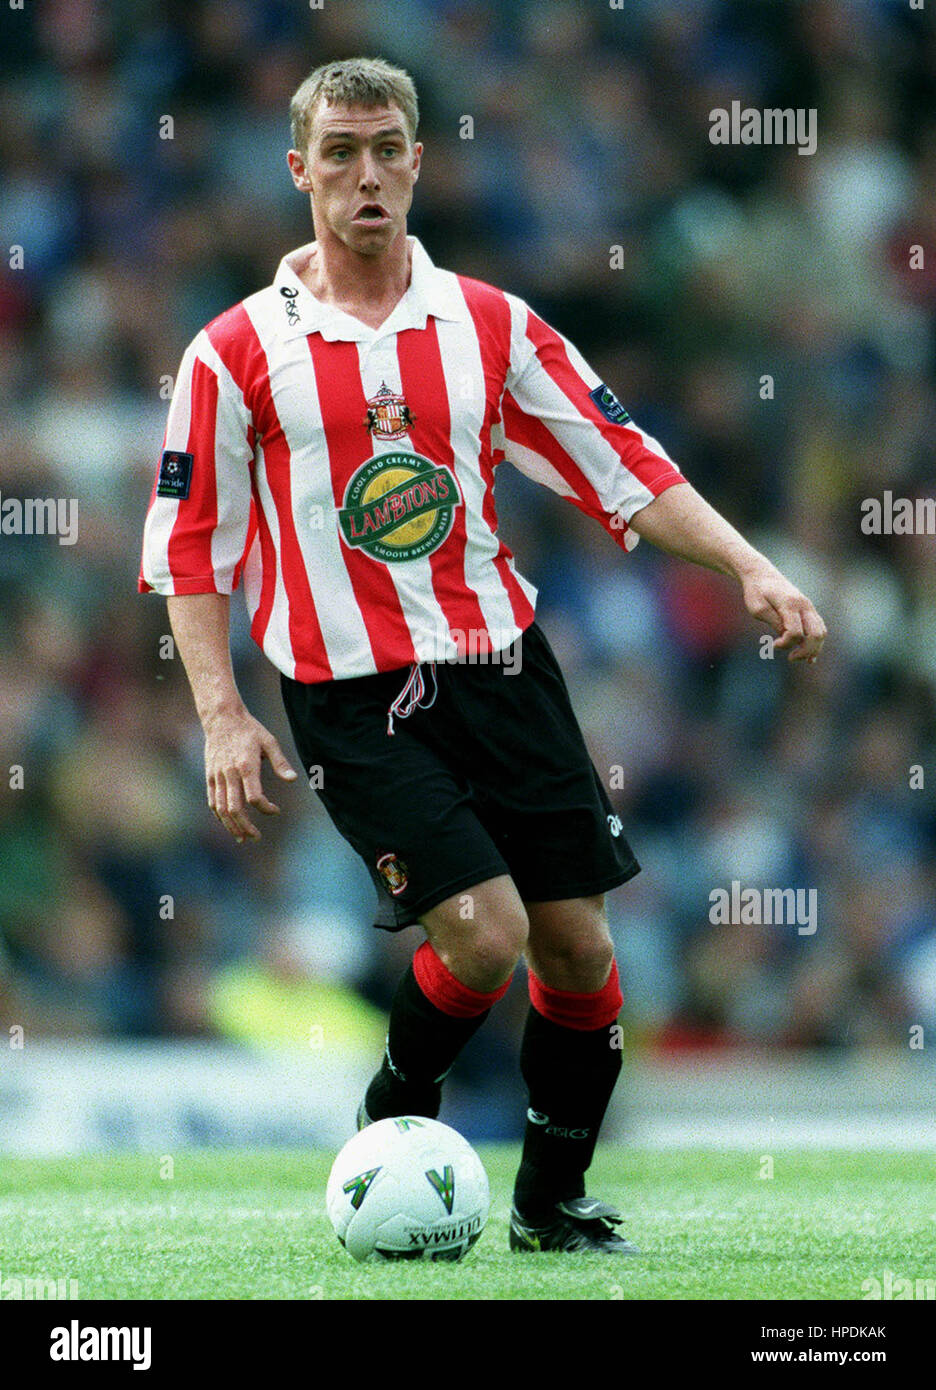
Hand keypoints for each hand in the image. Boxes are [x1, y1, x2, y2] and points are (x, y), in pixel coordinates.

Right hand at [203, 705, 297, 842]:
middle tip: (256, 838)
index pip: (254, 797)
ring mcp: (217, 776)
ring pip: (221, 809)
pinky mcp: (210, 777)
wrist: (221, 718)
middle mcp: (229, 773)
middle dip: (246, 827)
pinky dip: (220, 816)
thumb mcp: (269, 742)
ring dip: (231, 826)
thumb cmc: (249, 730)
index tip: (276, 810)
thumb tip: (293, 779)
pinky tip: (229, 824)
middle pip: (234, 808)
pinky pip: (212, 801)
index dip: (266, 808)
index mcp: (246, 766)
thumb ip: (280, 762)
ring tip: (243, 838)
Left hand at [739, 562, 826, 662]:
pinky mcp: (809, 609)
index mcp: (790, 604)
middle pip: (815, 634)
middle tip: (791, 658)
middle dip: (805, 651)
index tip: (772, 644)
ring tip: (800, 659)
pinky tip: (809, 654)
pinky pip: (819, 628)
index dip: (785, 644)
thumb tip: (787, 636)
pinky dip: (816, 642)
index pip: (795, 632)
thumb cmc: (756, 591)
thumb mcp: (757, 608)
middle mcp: (804, 605)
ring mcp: (809, 607)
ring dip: (813, 649)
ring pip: (821, 632)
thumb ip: (774, 622)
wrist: (762, 574)